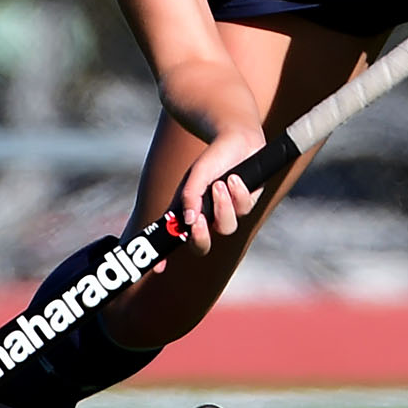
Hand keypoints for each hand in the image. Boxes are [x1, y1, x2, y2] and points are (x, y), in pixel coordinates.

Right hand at [174, 129, 266, 254]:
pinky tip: (234, 177)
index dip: (165, 258)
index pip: (175, 241)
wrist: (238, 139)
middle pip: (202, 246)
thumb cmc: (213, 158)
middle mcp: (207, 218)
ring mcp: (228, 213)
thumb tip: (186, 220)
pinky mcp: (248, 205)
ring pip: (226, 227)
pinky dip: (237, 192)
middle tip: (198, 221)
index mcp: (189, 213)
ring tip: (221, 183)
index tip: (159, 268)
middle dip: (199, 237)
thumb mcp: (196, 175)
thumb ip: (190, 196)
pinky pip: (243, 209)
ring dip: (222, 206)